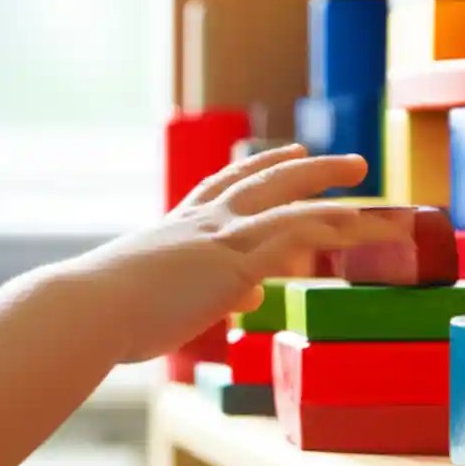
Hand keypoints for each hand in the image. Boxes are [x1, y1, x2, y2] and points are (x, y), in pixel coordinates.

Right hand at [61, 145, 407, 362]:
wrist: (90, 308)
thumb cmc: (105, 312)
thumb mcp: (157, 295)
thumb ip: (204, 291)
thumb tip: (248, 297)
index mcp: (177, 225)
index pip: (225, 186)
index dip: (259, 167)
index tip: (286, 153)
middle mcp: (203, 221)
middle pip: (267, 180)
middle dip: (310, 168)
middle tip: (350, 163)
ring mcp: (222, 238)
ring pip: (293, 203)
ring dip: (338, 192)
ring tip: (375, 188)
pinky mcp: (236, 261)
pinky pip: (298, 232)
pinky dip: (335, 226)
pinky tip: (364, 224)